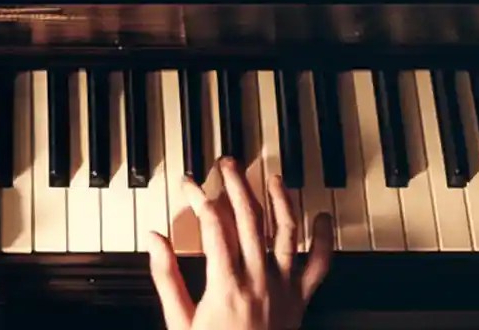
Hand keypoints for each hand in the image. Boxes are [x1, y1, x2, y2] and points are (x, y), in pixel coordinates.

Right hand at [146, 158, 333, 329]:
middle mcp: (259, 281)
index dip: (199, 196)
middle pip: (250, 218)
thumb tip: (154, 240)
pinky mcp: (301, 300)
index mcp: (225, 285)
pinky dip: (324, 238)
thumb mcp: (179, 322)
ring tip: (272, 178)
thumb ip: (167, 278)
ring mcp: (284, 288)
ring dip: (279, 200)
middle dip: (237, 185)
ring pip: (286, 232)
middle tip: (228, 164)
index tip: (189, 184)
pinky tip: (321, 217)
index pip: (213, 225)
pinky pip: (319, 264)